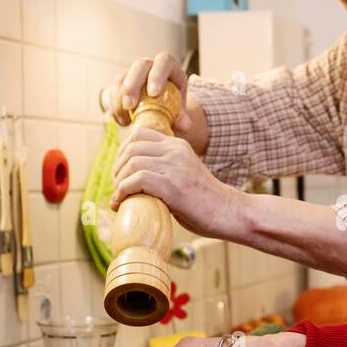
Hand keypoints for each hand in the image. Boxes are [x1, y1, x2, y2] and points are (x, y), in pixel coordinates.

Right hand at [102, 52, 207, 154]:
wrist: (164, 112)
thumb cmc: (176, 109)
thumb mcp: (182, 114)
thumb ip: (183, 118)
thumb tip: (183, 125)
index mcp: (169, 67)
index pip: (163, 62)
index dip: (157, 75)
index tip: (153, 94)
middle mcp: (150, 66)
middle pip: (139, 66)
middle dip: (132, 85)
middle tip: (129, 106)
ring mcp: (134, 73)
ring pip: (122, 78)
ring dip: (120, 99)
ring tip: (125, 120)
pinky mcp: (122, 84)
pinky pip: (114, 91)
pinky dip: (115, 107)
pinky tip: (122, 121)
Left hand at [109, 126, 241, 236]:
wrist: (229, 213)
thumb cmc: (205, 200)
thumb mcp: (185, 173)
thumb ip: (165, 167)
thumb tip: (135, 175)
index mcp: (178, 145)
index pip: (139, 134)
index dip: (123, 150)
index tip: (121, 169)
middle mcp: (175, 151)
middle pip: (131, 148)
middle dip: (118, 168)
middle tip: (118, 186)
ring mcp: (174, 167)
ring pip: (131, 164)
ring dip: (119, 182)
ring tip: (119, 196)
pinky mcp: (172, 186)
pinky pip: (136, 181)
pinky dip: (122, 192)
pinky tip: (120, 203)